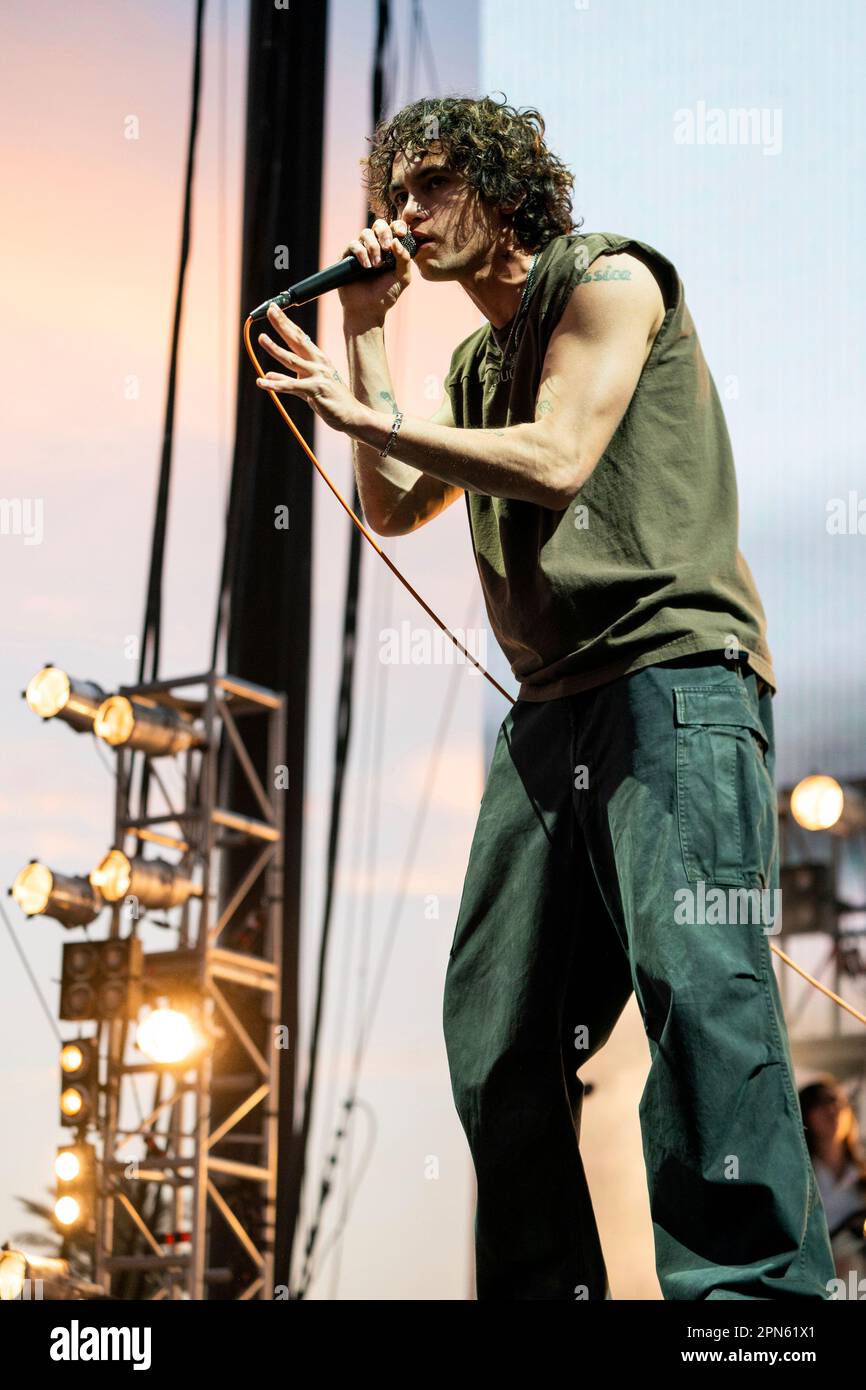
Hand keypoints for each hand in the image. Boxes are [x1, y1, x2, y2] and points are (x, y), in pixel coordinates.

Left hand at [256, 304, 362, 433]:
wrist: (352, 416)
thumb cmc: (332, 401)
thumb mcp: (308, 388)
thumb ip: (289, 380)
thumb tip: (268, 375)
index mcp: (318, 359)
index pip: (300, 336)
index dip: (286, 323)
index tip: (274, 310)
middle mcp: (319, 363)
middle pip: (296, 340)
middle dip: (282, 324)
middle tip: (269, 310)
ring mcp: (318, 375)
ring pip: (291, 360)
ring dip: (275, 349)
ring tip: (262, 338)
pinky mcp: (315, 390)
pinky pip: (291, 386)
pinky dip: (275, 385)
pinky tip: (261, 382)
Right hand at [337, 218, 412, 325]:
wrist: (368, 310)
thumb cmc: (386, 294)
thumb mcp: (402, 277)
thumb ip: (405, 259)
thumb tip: (396, 241)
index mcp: (390, 248)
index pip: (394, 228)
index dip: (398, 226)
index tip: (402, 234)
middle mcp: (375, 246)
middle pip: (378, 225)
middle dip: (384, 233)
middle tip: (387, 248)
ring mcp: (361, 250)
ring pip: (365, 233)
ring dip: (373, 247)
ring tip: (376, 265)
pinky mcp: (348, 257)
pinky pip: (353, 245)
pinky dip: (361, 253)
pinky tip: (367, 267)